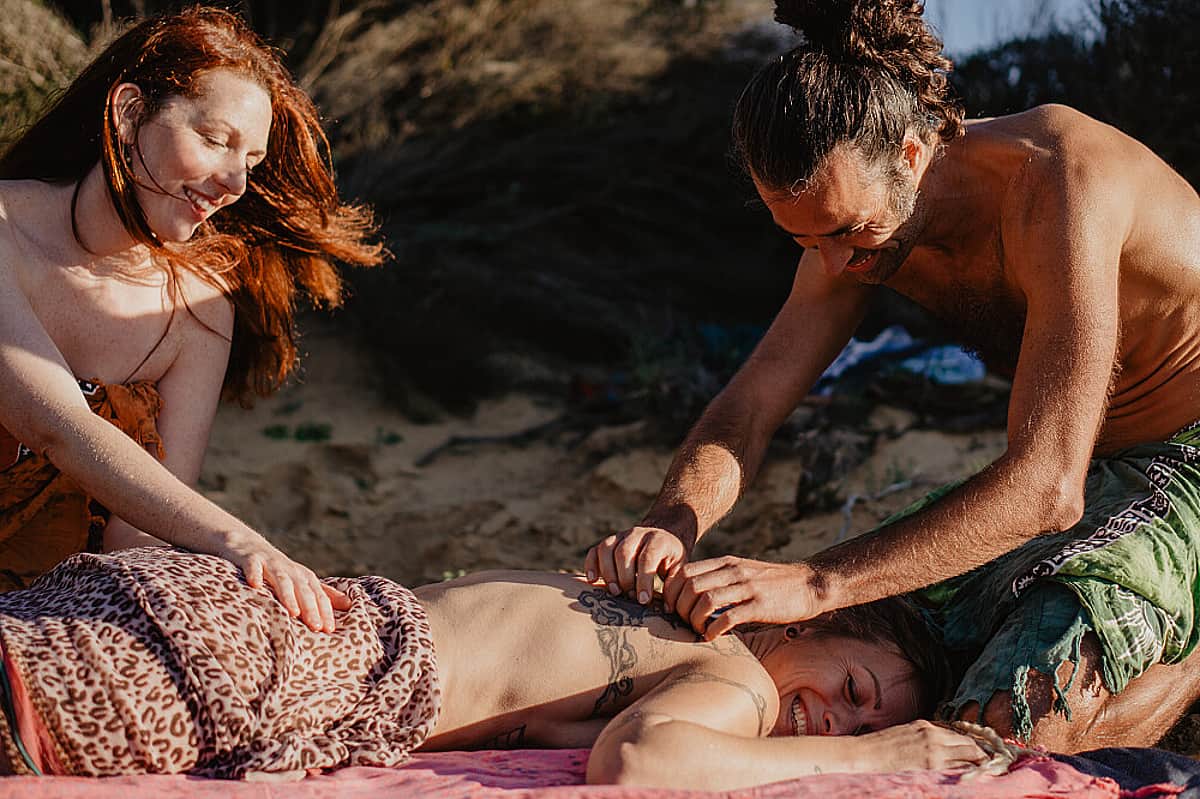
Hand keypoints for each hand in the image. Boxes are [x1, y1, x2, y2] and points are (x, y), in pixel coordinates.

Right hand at [222, 534, 350, 631]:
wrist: (247, 544)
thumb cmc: (278, 569)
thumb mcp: (301, 580)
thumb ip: (323, 593)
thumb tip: (349, 604)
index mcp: (303, 577)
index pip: (318, 595)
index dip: (324, 611)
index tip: (330, 630)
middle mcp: (290, 570)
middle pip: (302, 589)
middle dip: (310, 608)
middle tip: (316, 627)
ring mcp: (270, 563)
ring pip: (281, 579)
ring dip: (288, 595)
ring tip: (293, 612)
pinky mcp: (251, 558)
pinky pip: (253, 566)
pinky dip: (254, 574)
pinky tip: (256, 585)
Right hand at [584, 526, 688, 604]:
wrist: (663, 536)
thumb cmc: (670, 559)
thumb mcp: (678, 568)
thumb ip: (673, 586)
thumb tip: (666, 609)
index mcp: (658, 540)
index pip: (647, 558)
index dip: (644, 580)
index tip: (643, 600)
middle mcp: (637, 534)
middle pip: (624, 552)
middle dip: (624, 577)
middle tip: (628, 597)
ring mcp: (621, 536)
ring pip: (607, 548)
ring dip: (607, 572)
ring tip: (614, 592)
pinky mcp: (609, 542)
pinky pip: (595, 550)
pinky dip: (590, 564)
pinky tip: (592, 581)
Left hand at [666, 556, 820, 639]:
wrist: (809, 584)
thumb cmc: (772, 584)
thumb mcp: (743, 572)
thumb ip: (720, 579)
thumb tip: (691, 596)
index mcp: (726, 563)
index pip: (684, 571)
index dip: (670, 591)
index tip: (670, 607)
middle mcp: (733, 571)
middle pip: (690, 585)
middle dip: (679, 607)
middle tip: (680, 622)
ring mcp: (747, 587)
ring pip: (705, 600)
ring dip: (694, 619)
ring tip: (696, 630)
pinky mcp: (760, 605)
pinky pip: (728, 617)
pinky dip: (714, 629)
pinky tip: (712, 636)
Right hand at [854, 721, 987, 771]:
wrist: (861, 756)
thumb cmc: (880, 748)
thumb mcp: (906, 733)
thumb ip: (926, 737)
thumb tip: (946, 745)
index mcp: (927, 726)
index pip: (963, 735)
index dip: (978, 746)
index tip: (987, 755)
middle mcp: (934, 736)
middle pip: (972, 746)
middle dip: (986, 758)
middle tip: (997, 767)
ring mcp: (933, 752)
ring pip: (970, 759)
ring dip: (982, 768)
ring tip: (993, 775)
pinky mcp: (930, 767)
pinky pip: (958, 771)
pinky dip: (970, 775)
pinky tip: (976, 780)